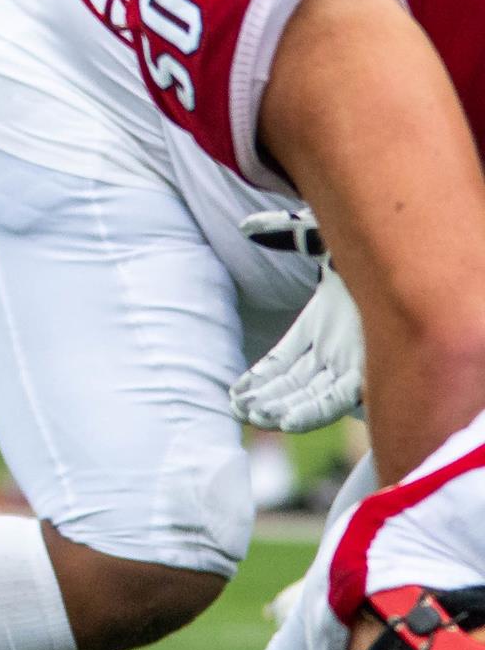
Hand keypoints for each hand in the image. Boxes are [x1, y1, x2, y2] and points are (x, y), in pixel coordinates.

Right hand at [230, 209, 363, 432]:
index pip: (282, 361)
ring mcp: (349, 363)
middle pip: (292, 385)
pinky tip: (287, 423)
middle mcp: (334, 351)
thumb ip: (285, 234)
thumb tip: (246, 227)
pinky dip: (309, 412)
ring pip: (307, 397)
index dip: (259, 378)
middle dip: (264, 400)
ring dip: (279, 410)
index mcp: (321, 327)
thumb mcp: (324, 241)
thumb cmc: (369, 258)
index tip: (236, 393)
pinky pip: (333, 400)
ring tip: (255, 418)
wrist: (412, 265)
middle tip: (240, 410)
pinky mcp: (365, 372)